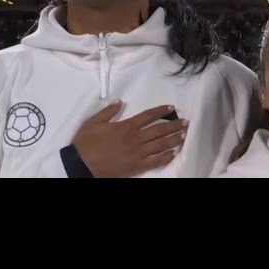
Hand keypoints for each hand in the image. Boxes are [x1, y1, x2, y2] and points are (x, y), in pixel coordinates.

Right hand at [71, 101, 187, 177]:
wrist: (82, 165)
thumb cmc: (86, 143)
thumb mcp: (93, 122)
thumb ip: (108, 111)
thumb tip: (120, 101)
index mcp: (126, 126)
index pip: (148, 116)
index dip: (161, 111)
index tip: (171, 107)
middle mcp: (135, 138)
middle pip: (159, 130)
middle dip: (174, 125)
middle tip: (185, 122)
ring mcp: (138, 153)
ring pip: (161, 144)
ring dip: (174, 139)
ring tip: (183, 135)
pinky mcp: (137, 166)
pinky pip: (156, 161)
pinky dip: (166, 156)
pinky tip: (173, 153)